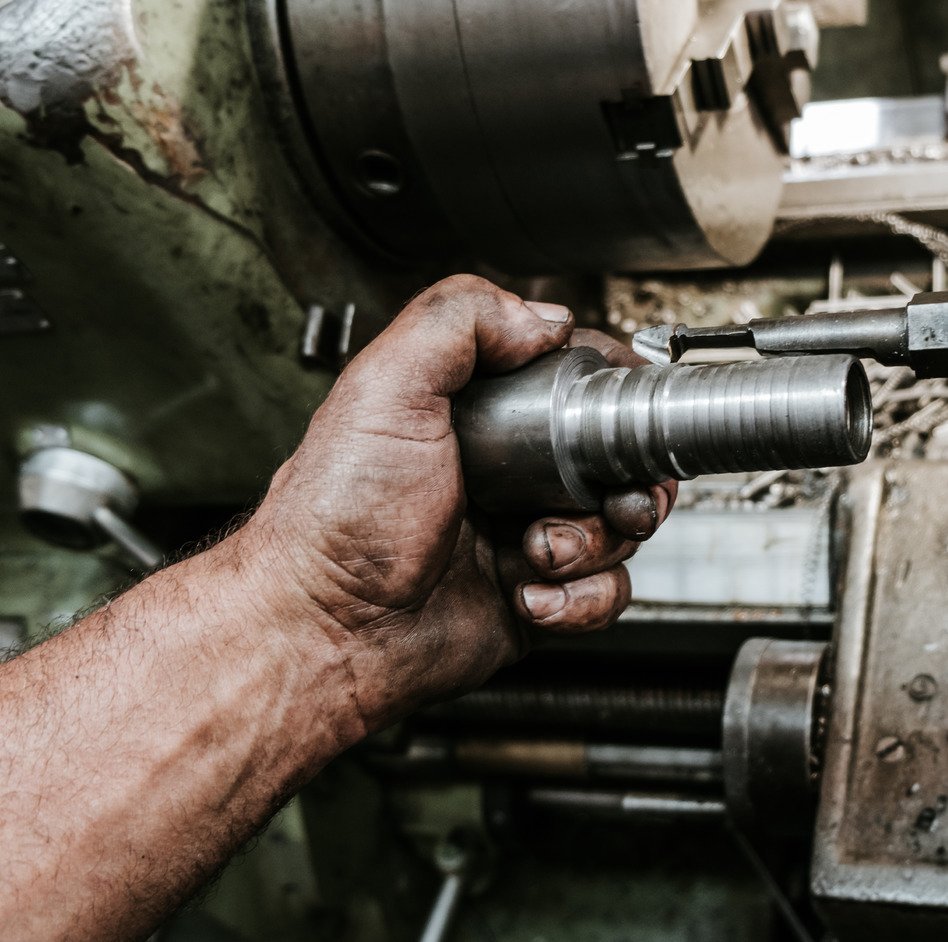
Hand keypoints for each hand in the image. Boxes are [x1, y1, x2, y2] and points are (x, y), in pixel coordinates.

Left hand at [233, 276, 673, 730]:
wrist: (322, 631)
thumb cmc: (334, 520)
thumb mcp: (384, 387)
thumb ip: (458, 322)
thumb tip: (542, 316)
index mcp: (476, 415)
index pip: (568, 382)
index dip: (605, 392)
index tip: (620, 405)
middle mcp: (505, 473)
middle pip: (614, 459)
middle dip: (625, 478)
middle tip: (606, 493)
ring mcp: (523, 537)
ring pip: (619, 527)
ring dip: (595, 540)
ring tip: (539, 548)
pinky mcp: (535, 599)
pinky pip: (602, 593)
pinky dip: (583, 597)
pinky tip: (532, 593)